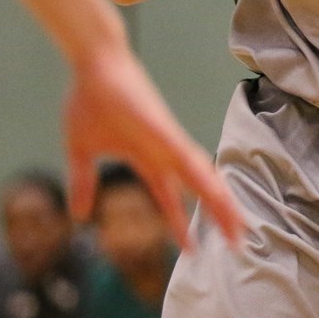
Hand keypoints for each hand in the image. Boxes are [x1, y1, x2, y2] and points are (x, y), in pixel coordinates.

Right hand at [66, 46, 244, 247]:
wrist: (94, 66)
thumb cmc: (89, 102)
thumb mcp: (81, 153)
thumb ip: (83, 183)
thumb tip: (78, 215)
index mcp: (147, 160)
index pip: (170, 199)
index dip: (181, 225)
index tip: (191, 251)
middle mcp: (165, 154)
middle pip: (199, 192)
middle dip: (217, 218)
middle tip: (238, 245)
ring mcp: (168, 141)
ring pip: (203, 178)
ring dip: (222, 202)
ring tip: (239, 228)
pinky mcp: (164, 129)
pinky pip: (188, 156)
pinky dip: (203, 175)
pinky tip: (217, 192)